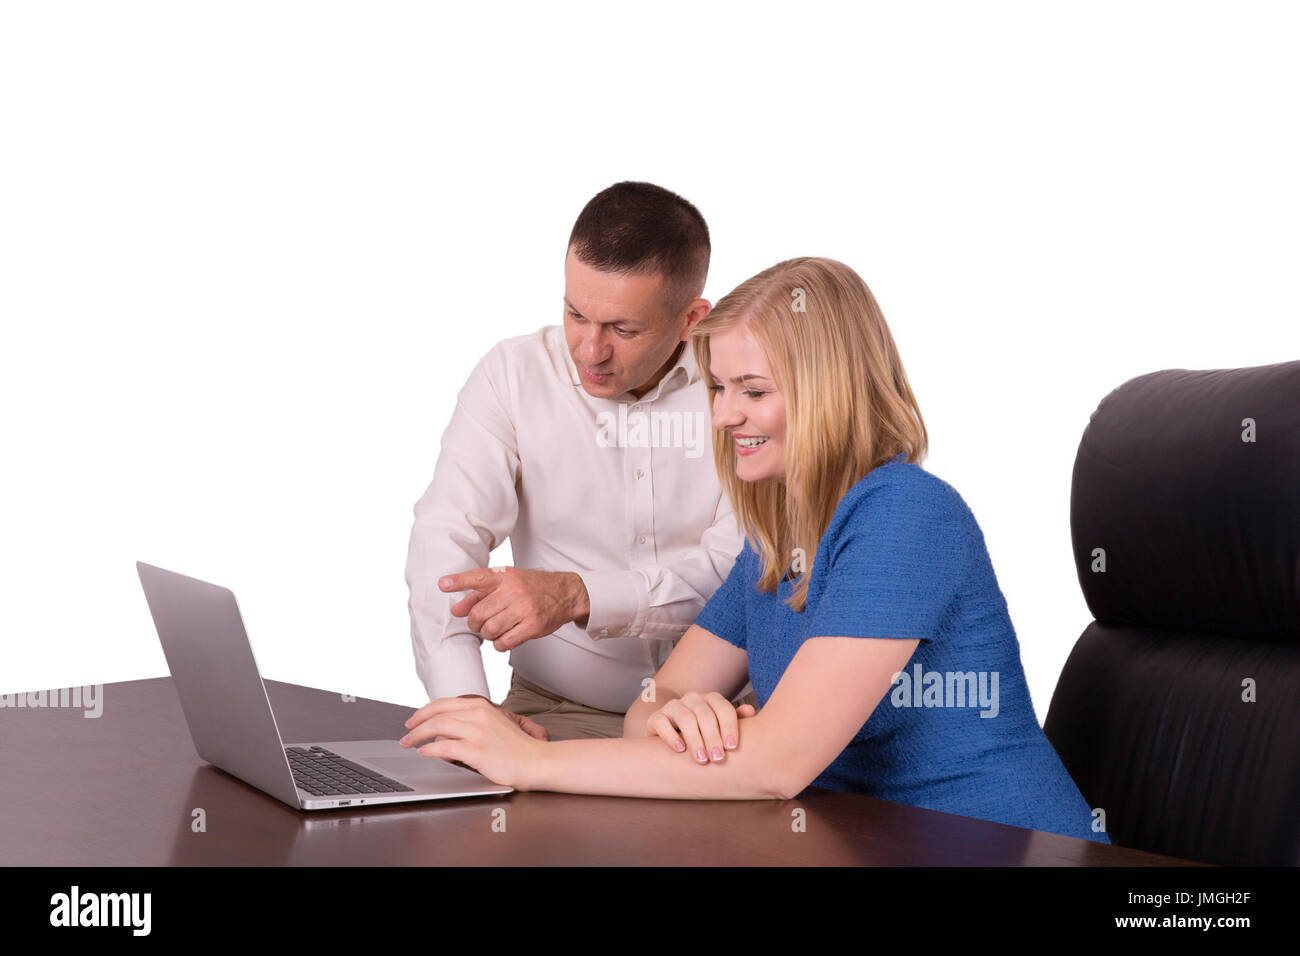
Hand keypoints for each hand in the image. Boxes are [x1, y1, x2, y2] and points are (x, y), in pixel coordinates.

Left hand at [400, 696, 544, 788]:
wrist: (536, 761)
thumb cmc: (516, 748)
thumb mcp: (494, 724)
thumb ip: (471, 722)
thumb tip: (444, 731)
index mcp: (482, 707)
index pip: (444, 703)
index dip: (424, 711)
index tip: (413, 720)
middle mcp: (478, 715)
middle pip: (437, 714)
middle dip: (416, 724)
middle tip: (406, 734)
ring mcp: (477, 732)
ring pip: (437, 727)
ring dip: (417, 736)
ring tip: (409, 744)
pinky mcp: (476, 750)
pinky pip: (444, 748)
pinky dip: (429, 750)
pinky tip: (424, 753)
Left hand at [439, 567, 589, 650]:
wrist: (565, 593)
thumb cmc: (532, 587)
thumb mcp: (507, 582)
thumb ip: (480, 594)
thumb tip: (457, 610)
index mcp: (505, 577)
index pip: (478, 578)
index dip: (459, 581)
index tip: (443, 584)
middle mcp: (514, 591)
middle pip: (479, 613)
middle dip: (475, 623)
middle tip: (480, 624)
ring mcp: (524, 608)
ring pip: (490, 629)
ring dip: (488, 634)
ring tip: (495, 630)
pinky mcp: (533, 625)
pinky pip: (505, 642)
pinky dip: (500, 644)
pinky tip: (504, 638)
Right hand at [645, 691, 755, 763]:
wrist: (672, 733)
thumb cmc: (705, 733)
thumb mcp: (721, 727)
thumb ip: (737, 720)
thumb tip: (750, 711)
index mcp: (712, 699)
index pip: (723, 708)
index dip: (729, 727)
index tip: (732, 747)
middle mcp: (693, 699)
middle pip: (705, 714)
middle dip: (713, 737)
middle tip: (718, 759)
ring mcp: (673, 707)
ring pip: (685, 718)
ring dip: (695, 739)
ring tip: (701, 759)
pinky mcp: (656, 718)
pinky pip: (661, 723)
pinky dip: (670, 736)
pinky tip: (679, 749)